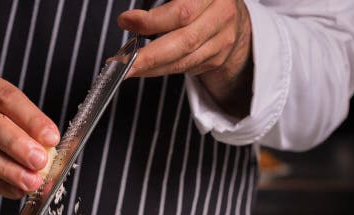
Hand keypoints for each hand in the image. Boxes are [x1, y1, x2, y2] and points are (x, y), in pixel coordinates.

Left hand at [118, 0, 252, 115]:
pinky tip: (145, 68)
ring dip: (152, 67)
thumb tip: (129, 20)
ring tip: (127, 68)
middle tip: (122, 63)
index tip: (126, 21)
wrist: (231, 14)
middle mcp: (222, 16)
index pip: (182, 12)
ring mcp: (222, 40)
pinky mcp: (217, 58)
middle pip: (184, 42)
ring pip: (184, 60)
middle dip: (149, 56)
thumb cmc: (198, 0)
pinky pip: (186, 68)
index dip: (153, 20)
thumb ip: (162, 4)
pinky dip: (162, 70)